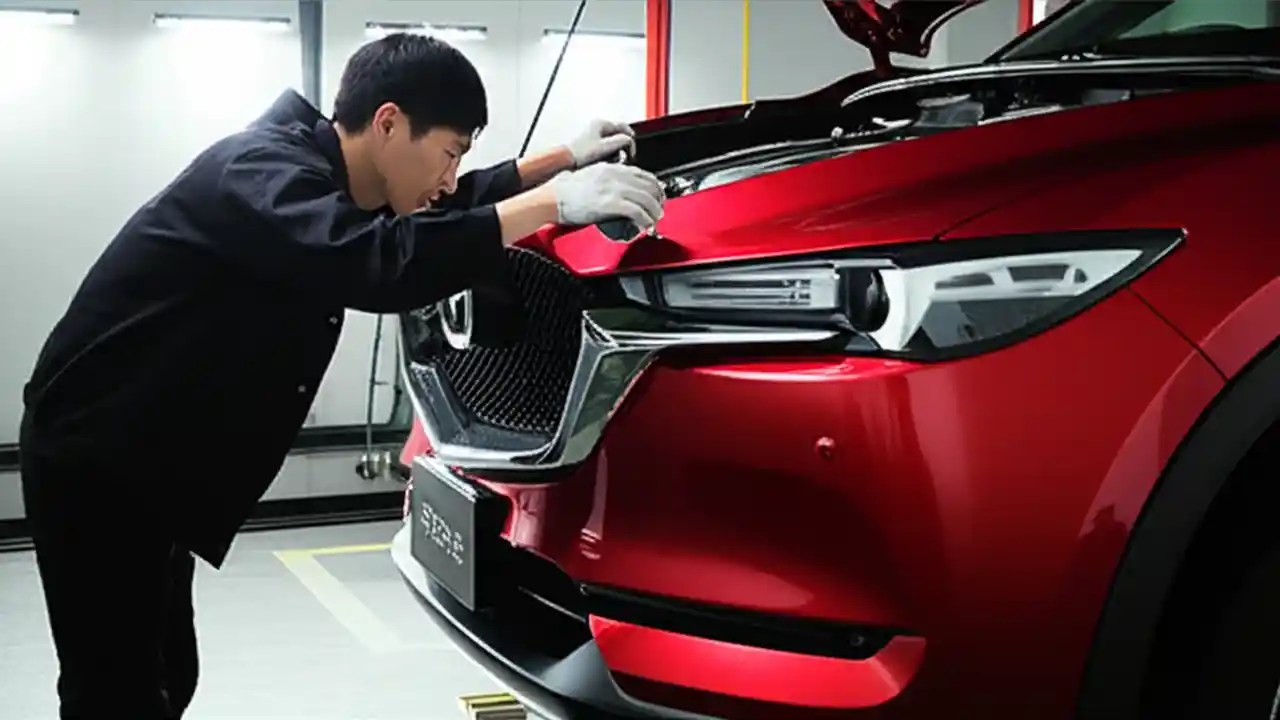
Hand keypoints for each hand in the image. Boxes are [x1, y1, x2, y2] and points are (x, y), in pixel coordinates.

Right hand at [550, 163, 664, 228]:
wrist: (554, 196)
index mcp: (611, 168)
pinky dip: (645, 219)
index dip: (655, 186)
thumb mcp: (592, 176)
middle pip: (648, 185)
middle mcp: (616, 175)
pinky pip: (637, 211)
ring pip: (646, 198)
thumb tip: (621, 189)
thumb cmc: (567, 190)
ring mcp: (614, 189)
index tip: (658, 195)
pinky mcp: (611, 203)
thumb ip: (608, 179)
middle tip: (659, 209)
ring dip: (654, 211)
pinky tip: (646, 225)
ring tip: (654, 219)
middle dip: (658, 199)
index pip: (642, 174)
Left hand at [566, 119, 636, 168]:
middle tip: (623, 158)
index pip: (624, 128)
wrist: (565, 161)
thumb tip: (629, 142)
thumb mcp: (606, 147)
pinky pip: (605, 150)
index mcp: (602, 124)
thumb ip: (622, 141)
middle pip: (618, 137)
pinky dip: (608, 156)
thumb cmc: (582, 153)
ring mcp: (593, 136)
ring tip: (611, 161)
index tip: (631, 153)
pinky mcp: (590, 146)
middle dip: (622, 148)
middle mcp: (598, 128)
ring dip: (615, 153)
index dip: (631, 141)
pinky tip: (605, 162)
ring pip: (612, 144)